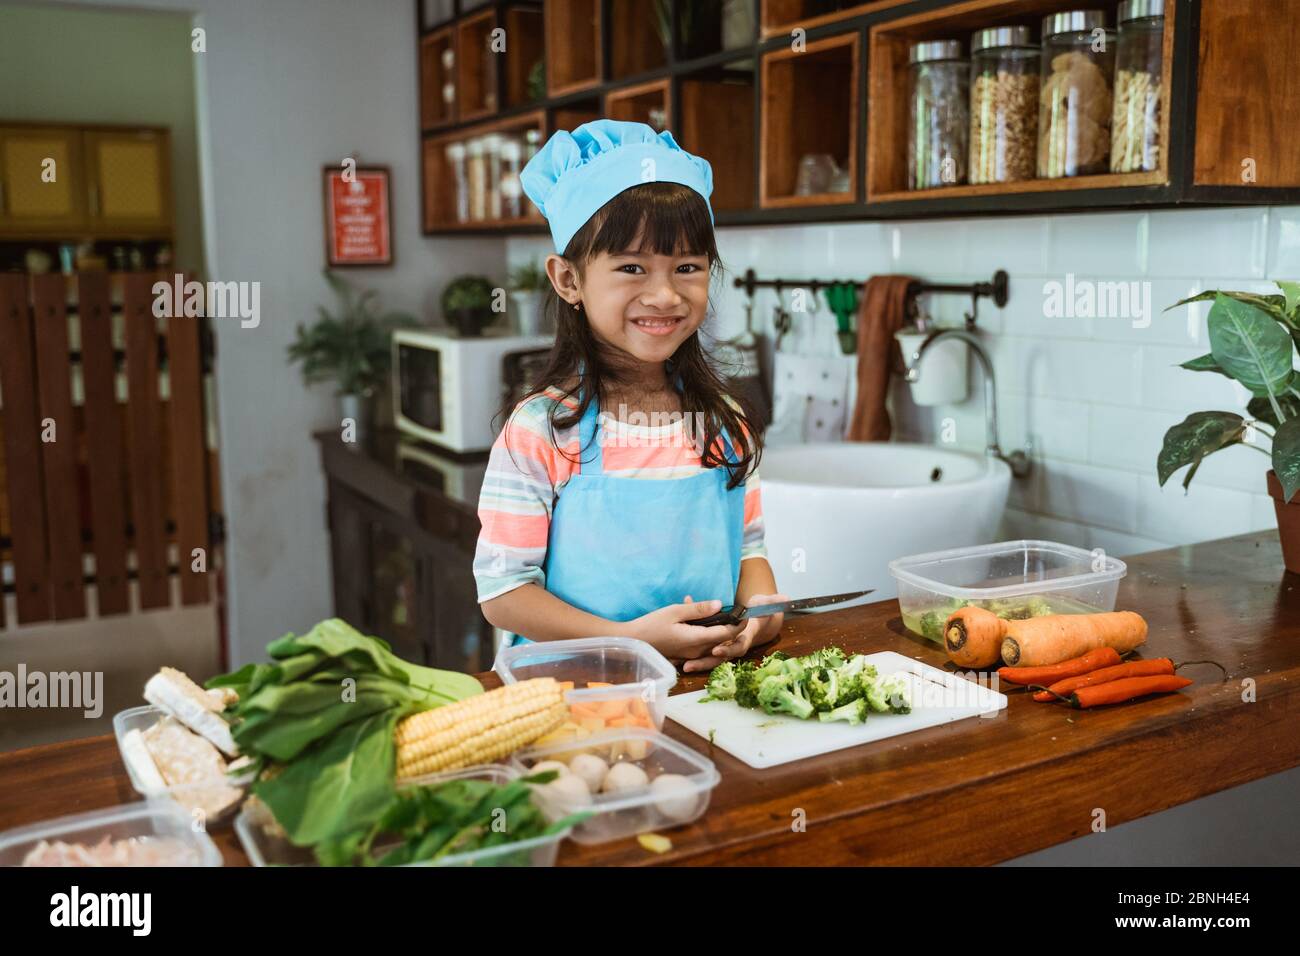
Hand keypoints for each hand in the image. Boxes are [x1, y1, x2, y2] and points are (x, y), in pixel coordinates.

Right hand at [625, 597, 745, 662]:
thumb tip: (720, 604)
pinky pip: (702, 645)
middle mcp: (697, 651)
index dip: (739, 624)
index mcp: (696, 640)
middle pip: (722, 640)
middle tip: (736, 611)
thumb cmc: (651, 624)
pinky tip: (696, 620)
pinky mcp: (685, 656)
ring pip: (713, 643)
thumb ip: (699, 609)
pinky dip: (705, 633)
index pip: (726, 633)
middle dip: (730, 626)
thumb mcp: (675, 611)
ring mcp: (691, 656)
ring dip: (717, 630)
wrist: (633, 641)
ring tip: (715, 613)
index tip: (746, 613)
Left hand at [681, 592, 788, 672]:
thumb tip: (785, 599)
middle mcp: (734, 645)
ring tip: (682, 666)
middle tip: (689, 666)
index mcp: (745, 637)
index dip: (728, 649)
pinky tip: (678, 654)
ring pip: (710, 658)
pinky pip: (704, 649)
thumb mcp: (767, 605)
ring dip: (697, 662)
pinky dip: (692, 652)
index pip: (737, 646)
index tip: (716, 650)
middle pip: (720, 658)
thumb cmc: (761, 612)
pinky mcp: (717, 644)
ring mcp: (725, 647)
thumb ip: (773, 602)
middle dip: (705, 662)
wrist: (759, 621)